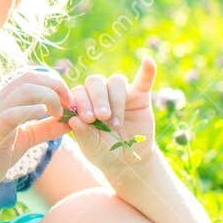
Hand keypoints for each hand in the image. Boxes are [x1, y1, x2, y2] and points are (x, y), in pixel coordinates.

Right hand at [0, 68, 72, 194]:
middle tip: (70, 105)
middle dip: (55, 86)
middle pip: (30, 77)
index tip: (70, 103)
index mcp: (2, 100)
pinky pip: (12, 113)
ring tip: (58, 114)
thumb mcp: (26, 140)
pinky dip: (31, 111)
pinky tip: (44, 115)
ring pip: (24, 89)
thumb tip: (70, 122)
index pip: (31, 78)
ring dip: (48, 97)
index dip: (54, 85)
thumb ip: (45, 129)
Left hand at [62, 57, 159, 174]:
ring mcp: (120, 94)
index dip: (82, 102)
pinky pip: (144, 80)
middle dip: (97, 99)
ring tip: (116, 123)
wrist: (128, 160)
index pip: (78, 92)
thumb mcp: (91, 147)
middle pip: (95, 82)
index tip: (88, 119)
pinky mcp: (140, 96)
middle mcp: (99, 94)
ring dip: (115, 100)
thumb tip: (73, 119)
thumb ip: (83, 134)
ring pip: (115, 82)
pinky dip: (146, 72)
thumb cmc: (104, 151)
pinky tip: (148, 62)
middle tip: (102, 117)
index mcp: (83, 103)